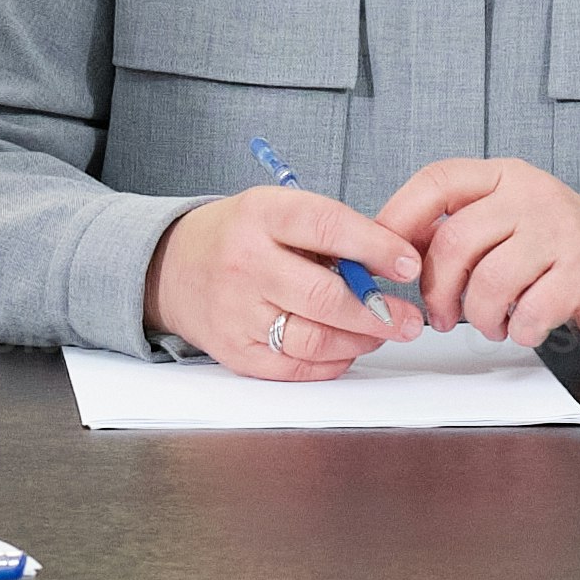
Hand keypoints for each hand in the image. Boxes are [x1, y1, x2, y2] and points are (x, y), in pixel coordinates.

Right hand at [145, 181, 428, 378]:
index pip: (328, 227)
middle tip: (408, 319)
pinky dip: (332, 362)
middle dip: (379, 312)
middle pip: (326, 297)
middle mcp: (245, 263)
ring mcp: (236, 312)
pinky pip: (297, 367)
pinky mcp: (235, 352)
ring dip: (360, 340)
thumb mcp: (277, 211)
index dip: (377, 247)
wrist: (171, 268)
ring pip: (315, 339)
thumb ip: (331, 234)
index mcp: (261, 215)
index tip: (409, 264)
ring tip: (380, 332)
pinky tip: (346, 348)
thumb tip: (393, 263)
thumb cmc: (238, 237)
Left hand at [382, 158, 579, 355]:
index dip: (399, 218)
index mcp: (505, 176)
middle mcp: (531, 196)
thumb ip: (458, 228)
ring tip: (490, 324)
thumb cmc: (559, 248)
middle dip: (437, 291)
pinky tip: (523, 328)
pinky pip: (530, 310)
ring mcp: (561, 232)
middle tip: (442, 315)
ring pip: (489, 281)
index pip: (437, 181)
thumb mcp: (508, 220)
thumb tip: (393, 253)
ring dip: (479, 317)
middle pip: (455, 242)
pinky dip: (518, 330)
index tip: (385, 258)